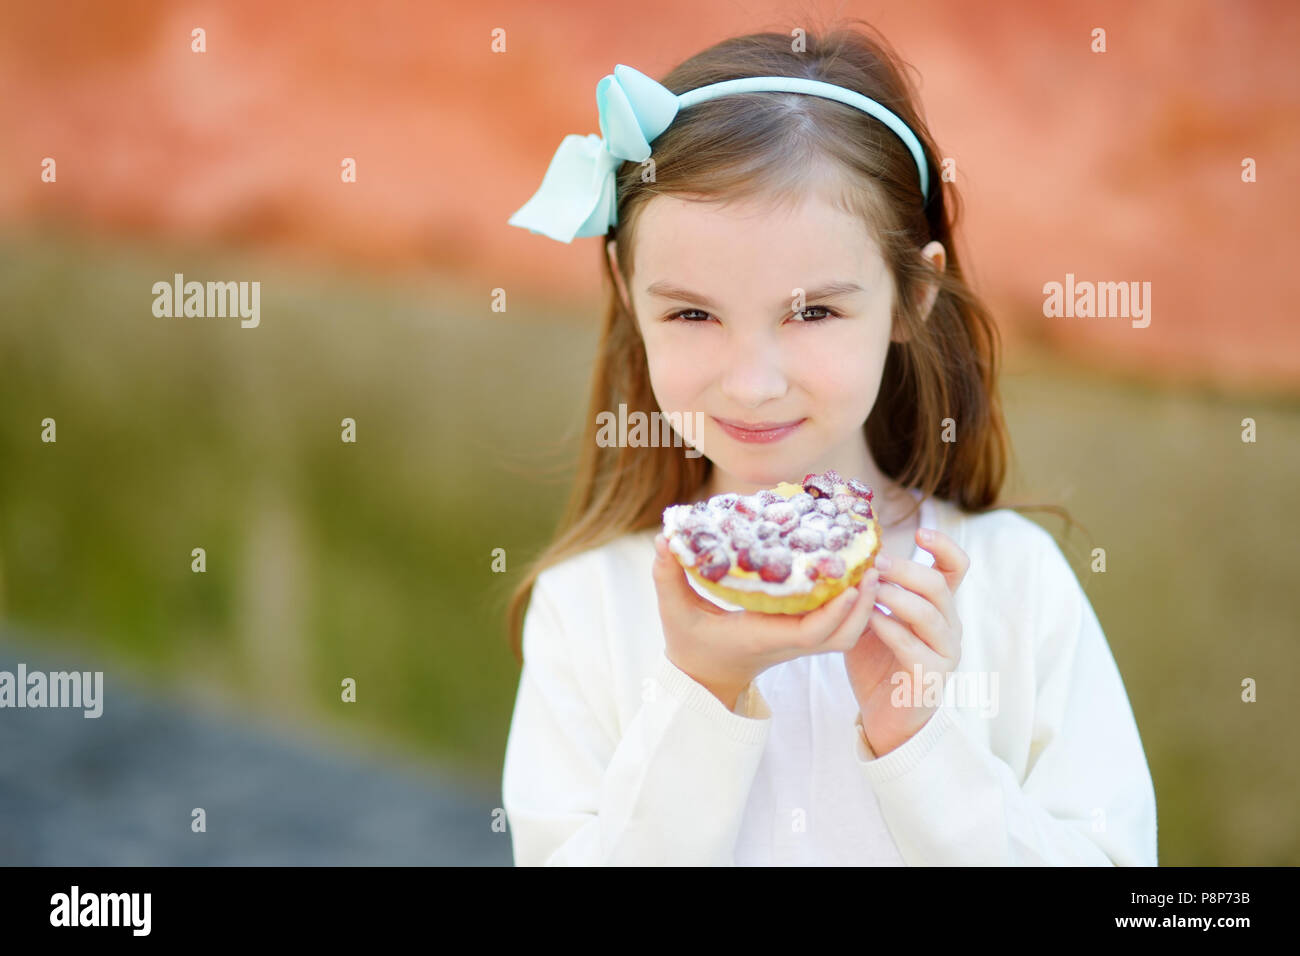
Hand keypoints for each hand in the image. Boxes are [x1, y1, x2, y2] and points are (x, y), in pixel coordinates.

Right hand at [651, 533, 880, 707]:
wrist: (703, 677)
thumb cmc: (690, 644)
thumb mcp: (674, 612)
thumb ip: (667, 576)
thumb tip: (664, 539)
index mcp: (763, 638)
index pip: (809, 634)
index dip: (834, 612)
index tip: (850, 583)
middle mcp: (787, 643)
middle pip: (841, 636)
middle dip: (863, 606)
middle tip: (874, 565)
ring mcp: (797, 642)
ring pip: (845, 635)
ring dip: (863, 607)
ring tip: (871, 567)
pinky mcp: (801, 636)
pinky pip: (837, 625)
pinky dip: (852, 605)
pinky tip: (854, 574)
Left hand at [843, 528, 968, 755]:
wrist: (882, 715)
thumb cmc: (876, 661)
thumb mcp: (871, 617)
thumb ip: (869, 590)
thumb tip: (847, 552)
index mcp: (939, 607)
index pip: (957, 568)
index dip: (944, 546)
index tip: (919, 533)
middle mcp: (949, 626)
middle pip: (939, 585)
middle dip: (905, 569)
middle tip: (875, 562)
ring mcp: (945, 653)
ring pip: (929, 613)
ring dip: (896, 596)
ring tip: (869, 588)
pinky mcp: (931, 677)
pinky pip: (912, 646)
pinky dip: (889, 628)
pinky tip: (869, 620)